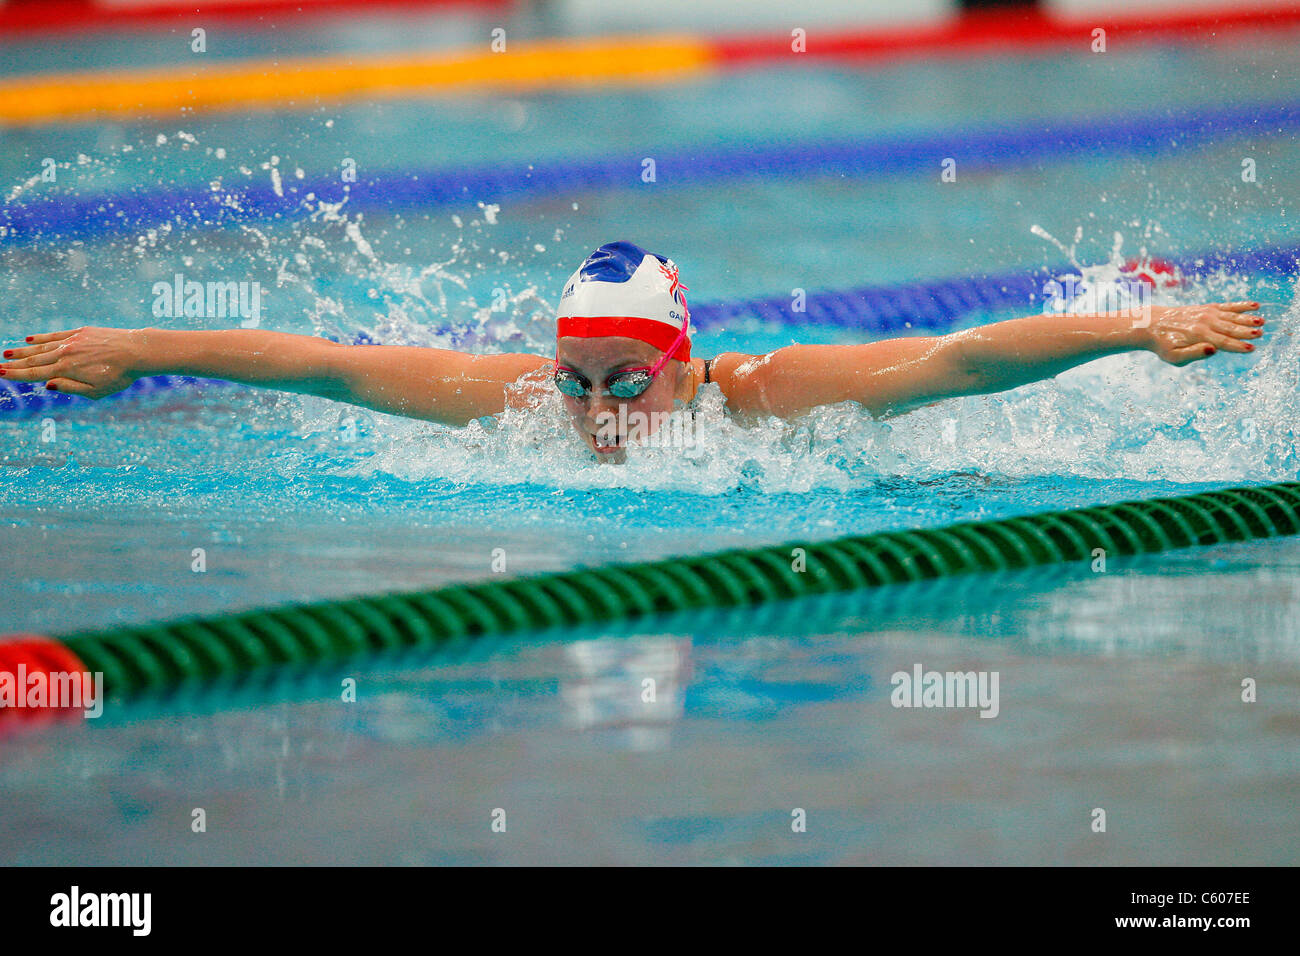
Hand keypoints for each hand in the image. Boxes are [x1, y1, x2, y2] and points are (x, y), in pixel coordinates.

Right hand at [0, 326, 143, 397]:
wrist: (137, 351)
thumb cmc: (119, 376)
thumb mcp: (96, 391)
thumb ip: (70, 387)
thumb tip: (47, 384)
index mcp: (67, 369)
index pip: (35, 373)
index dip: (17, 374)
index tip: (1, 374)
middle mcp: (65, 353)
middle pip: (34, 359)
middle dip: (14, 363)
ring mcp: (72, 340)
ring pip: (42, 346)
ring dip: (23, 350)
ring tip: (8, 352)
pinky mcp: (81, 332)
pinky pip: (56, 334)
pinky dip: (41, 337)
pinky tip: (29, 339)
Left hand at [1144, 302, 1263, 365]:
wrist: (1151, 324)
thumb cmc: (1163, 345)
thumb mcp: (1173, 356)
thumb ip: (1193, 354)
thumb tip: (1213, 350)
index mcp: (1198, 335)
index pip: (1222, 342)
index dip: (1237, 346)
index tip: (1251, 349)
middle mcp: (1204, 322)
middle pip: (1230, 328)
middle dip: (1246, 331)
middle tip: (1261, 334)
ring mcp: (1206, 313)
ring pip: (1231, 316)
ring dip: (1247, 318)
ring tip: (1261, 321)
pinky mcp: (1206, 308)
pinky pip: (1227, 306)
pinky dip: (1240, 306)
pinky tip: (1254, 306)